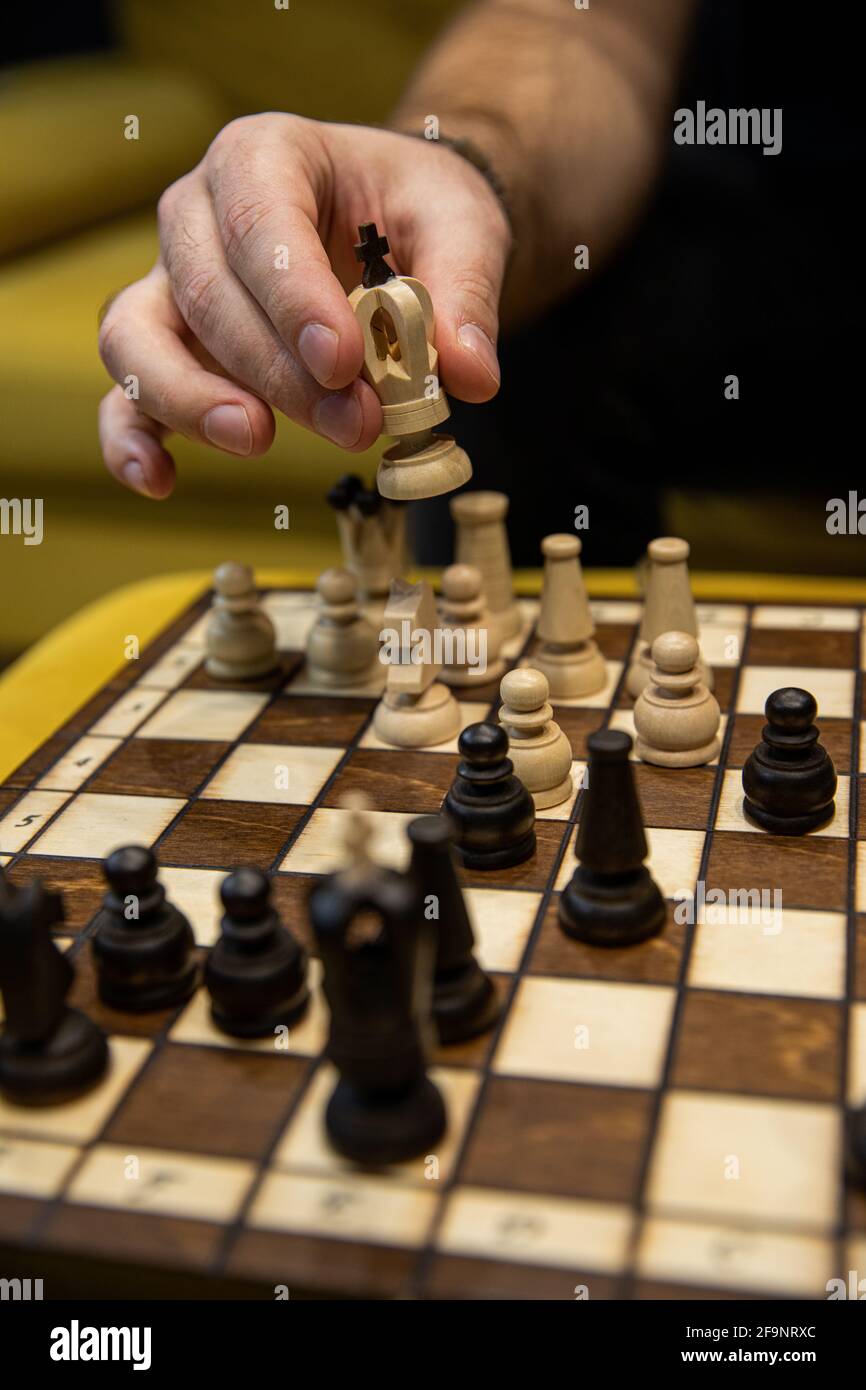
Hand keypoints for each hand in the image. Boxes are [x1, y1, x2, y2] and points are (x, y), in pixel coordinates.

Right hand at [98, 114, 510, 496]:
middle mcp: (198, 213)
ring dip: (191, 399)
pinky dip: (131, 441)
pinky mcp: (165, 353)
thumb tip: (470, 376)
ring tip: (256, 440)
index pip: (259, 219)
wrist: (392, 223)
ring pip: (138, 339)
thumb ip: (466, 295)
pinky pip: (124, 396)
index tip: (342, 361)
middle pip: (208, 292)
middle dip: (279, 370)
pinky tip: (160, 482)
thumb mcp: (463, 229)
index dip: (294, 295)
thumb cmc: (415, 213)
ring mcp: (169, 285)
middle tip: (356, 423)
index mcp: (266, 157)